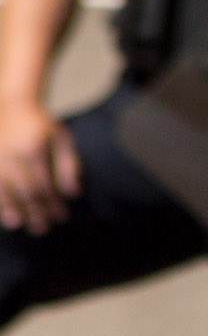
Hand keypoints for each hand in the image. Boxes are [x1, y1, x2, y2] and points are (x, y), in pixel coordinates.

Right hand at [0, 104, 76, 236]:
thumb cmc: (41, 126)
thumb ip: (69, 166)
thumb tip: (73, 194)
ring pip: (2, 191)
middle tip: (43, 229)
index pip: (45, 186)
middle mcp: (11, 156)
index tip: (61, 217)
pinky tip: (4, 214)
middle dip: (35, 213)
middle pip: (24, 192)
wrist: (12, 106)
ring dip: (12, 211)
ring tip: (21, 226)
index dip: (53, 204)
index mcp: (34, 150)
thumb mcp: (62, 140)